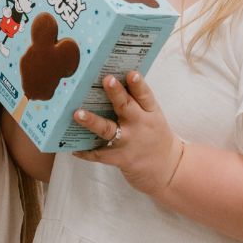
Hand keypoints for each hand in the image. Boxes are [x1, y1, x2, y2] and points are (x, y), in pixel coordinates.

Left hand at [73, 71, 183, 198]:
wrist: (168, 170)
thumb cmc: (155, 137)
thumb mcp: (153, 118)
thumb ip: (137, 103)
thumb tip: (112, 83)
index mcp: (150, 112)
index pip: (144, 95)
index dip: (138, 84)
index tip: (131, 73)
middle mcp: (140, 125)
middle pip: (126, 107)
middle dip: (115, 93)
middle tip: (106, 80)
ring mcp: (129, 142)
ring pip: (108, 129)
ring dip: (92, 121)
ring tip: (78, 113)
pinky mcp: (121, 159)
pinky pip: (100, 155)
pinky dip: (86, 152)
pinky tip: (74, 148)